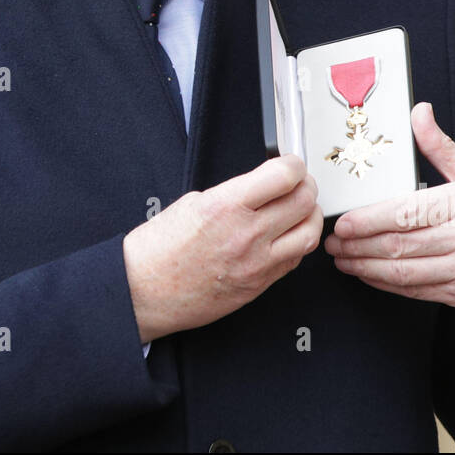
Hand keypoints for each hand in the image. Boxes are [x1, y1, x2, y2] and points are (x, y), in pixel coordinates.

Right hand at [123, 154, 323, 341]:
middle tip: (298, 183)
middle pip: (304, 201)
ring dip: (309, 216)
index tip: (290, 164)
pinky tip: (286, 236)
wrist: (146, 290)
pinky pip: (295, 259)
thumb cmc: (161, 249)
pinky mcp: (259, 285)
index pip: (283, 176)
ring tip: (299, 210)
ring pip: (309, 233)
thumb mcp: (194, 202)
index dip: (293, 164)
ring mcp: (257, 263)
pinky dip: (298, 243)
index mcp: (226, 206)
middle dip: (305, 185)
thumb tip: (263, 186)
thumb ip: (235, 192)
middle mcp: (246, 234)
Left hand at [323, 102, 454, 316]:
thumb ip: (440, 147)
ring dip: (366, 267)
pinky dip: (388, 284)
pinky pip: (417, 291)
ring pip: (403, 271)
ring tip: (341, 259)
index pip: (406, 213)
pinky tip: (369, 274)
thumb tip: (418, 110)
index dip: (368, 221)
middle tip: (331, 242)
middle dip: (357, 245)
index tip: (342, 223)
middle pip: (398, 244)